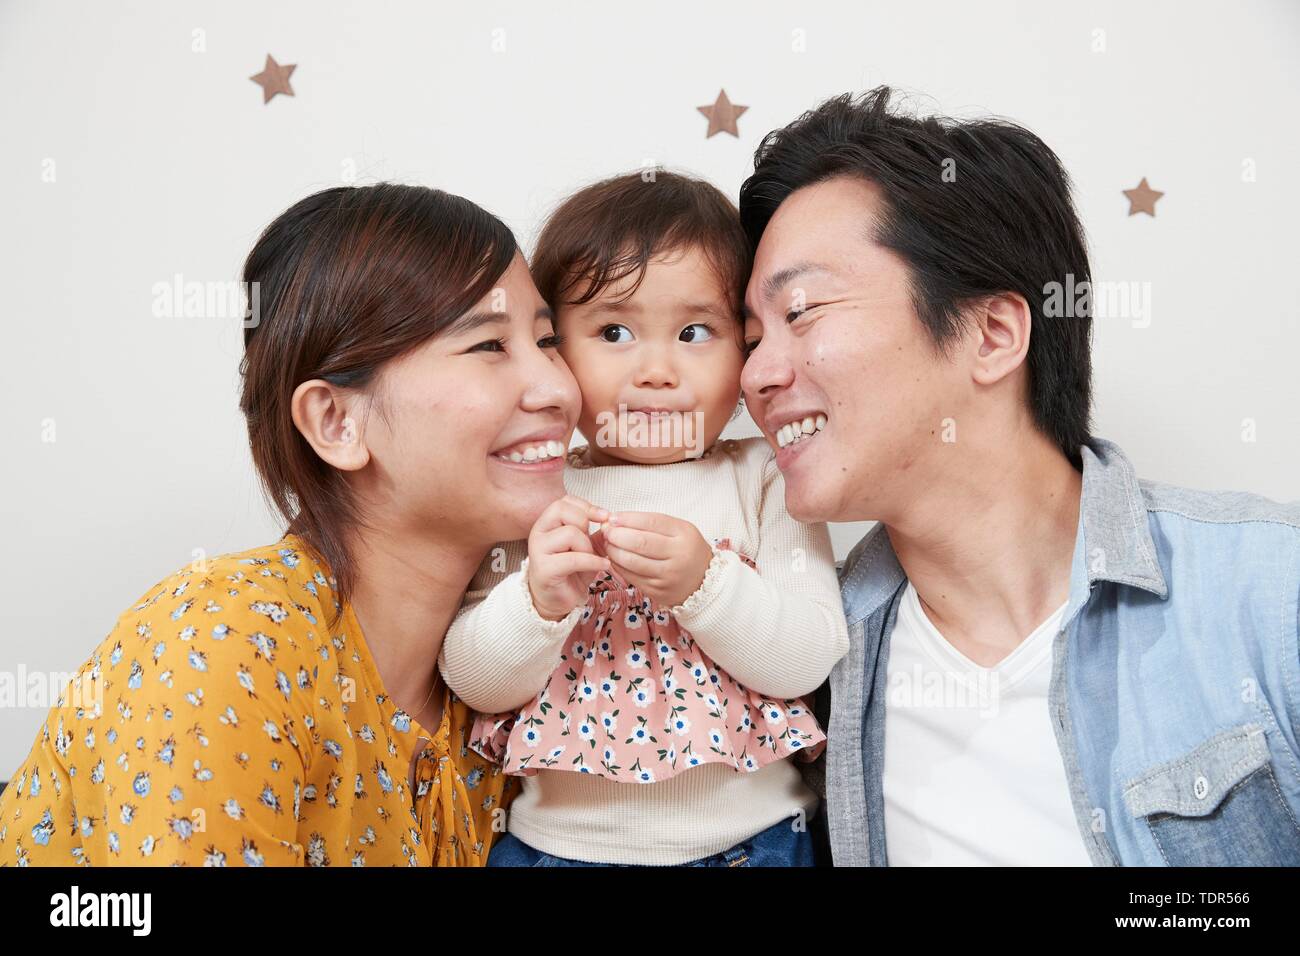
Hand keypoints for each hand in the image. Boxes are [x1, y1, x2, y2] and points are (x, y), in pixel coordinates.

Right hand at [526, 495, 610, 620]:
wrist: (559, 599)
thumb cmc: (572, 571)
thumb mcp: (586, 546)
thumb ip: (594, 532)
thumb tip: (609, 520)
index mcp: (547, 523)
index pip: (564, 501)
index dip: (586, 506)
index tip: (604, 516)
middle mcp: (538, 532)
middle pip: (563, 510)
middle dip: (585, 523)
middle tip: (592, 541)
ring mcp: (538, 550)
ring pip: (569, 533)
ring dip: (588, 546)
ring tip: (593, 558)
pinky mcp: (544, 569)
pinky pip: (573, 558)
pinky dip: (592, 561)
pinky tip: (602, 566)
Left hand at [598, 512, 713, 607]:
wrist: (704, 582)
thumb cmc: (686, 550)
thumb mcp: (680, 530)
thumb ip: (653, 523)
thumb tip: (617, 520)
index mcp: (684, 535)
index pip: (651, 523)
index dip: (628, 519)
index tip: (612, 517)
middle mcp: (678, 556)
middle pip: (640, 543)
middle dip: (617, 535)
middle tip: (605, 530)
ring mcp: (668, 576)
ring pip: (633, 562)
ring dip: (613, 551)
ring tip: (607, 543)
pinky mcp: (658, 591)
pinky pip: (632, 577)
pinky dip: (618, 566)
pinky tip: (613, 558)